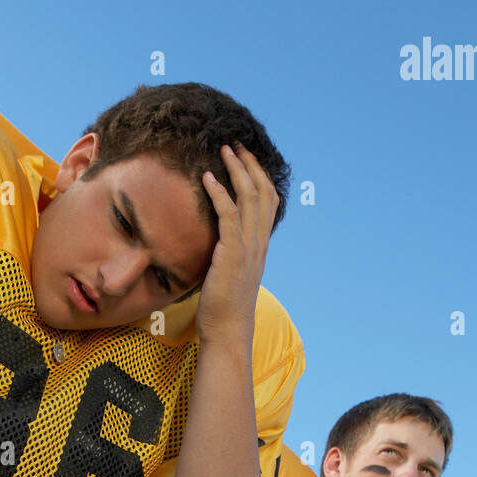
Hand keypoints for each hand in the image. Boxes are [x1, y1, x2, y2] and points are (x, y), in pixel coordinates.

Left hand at [195, 144, 278, 344]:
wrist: (227, 332)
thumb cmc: (224, 309)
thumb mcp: (232, 275)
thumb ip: (231, 256)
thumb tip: (219, 245)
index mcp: (261, 246)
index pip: (268, 201)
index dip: (259, 176)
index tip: (244, 158)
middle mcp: (259, 243)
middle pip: (263, 192)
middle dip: (249, 164)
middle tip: (234, 144)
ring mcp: (248, 248)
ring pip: (249, 197)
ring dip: (237, 170)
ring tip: (224, 151)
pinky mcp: (232, 254)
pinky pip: (228, 215)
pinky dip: (219, 193)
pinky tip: (208, 179)